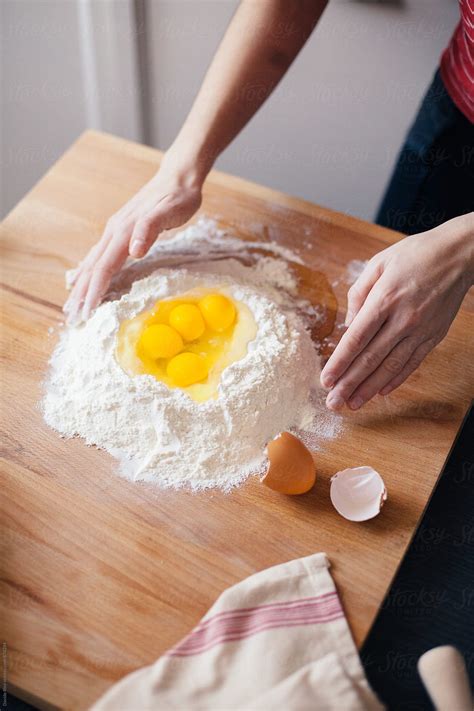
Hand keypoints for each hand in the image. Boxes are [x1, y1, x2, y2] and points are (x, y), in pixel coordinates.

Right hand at [64, 151, 203, 323]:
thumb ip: (151, 229)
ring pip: (93, 262)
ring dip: (82, 284)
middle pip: (92, 268)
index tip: (87, 312)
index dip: (95, 290)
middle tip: (72, 317)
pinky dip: (89, 271)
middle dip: (81, 293)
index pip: (104, 267)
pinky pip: (100, 255)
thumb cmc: (178, 197)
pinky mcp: (121, 231)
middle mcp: (114, 232)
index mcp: (123, 232)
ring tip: (72, 303)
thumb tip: (135, 250)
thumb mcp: (169, 212)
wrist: (178, 177)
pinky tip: (84, 277)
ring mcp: (115, 231)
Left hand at [320, 213, 473, 409]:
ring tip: (353, 404)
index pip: (355, 339)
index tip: (325, 379)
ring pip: (391, 367)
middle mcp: (402, 319)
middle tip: (333, 402)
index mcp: (384, 299)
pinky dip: (396, 380)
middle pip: (370, 359)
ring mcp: (420, 330)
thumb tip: (348, 325)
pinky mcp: (434, 336)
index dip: (339, 362)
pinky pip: (412, 363)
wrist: (458, 255)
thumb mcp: (378, 264)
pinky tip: (381, 392)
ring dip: (370, 389)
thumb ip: (358, 294)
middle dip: (349, 384)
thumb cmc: (414, 255)